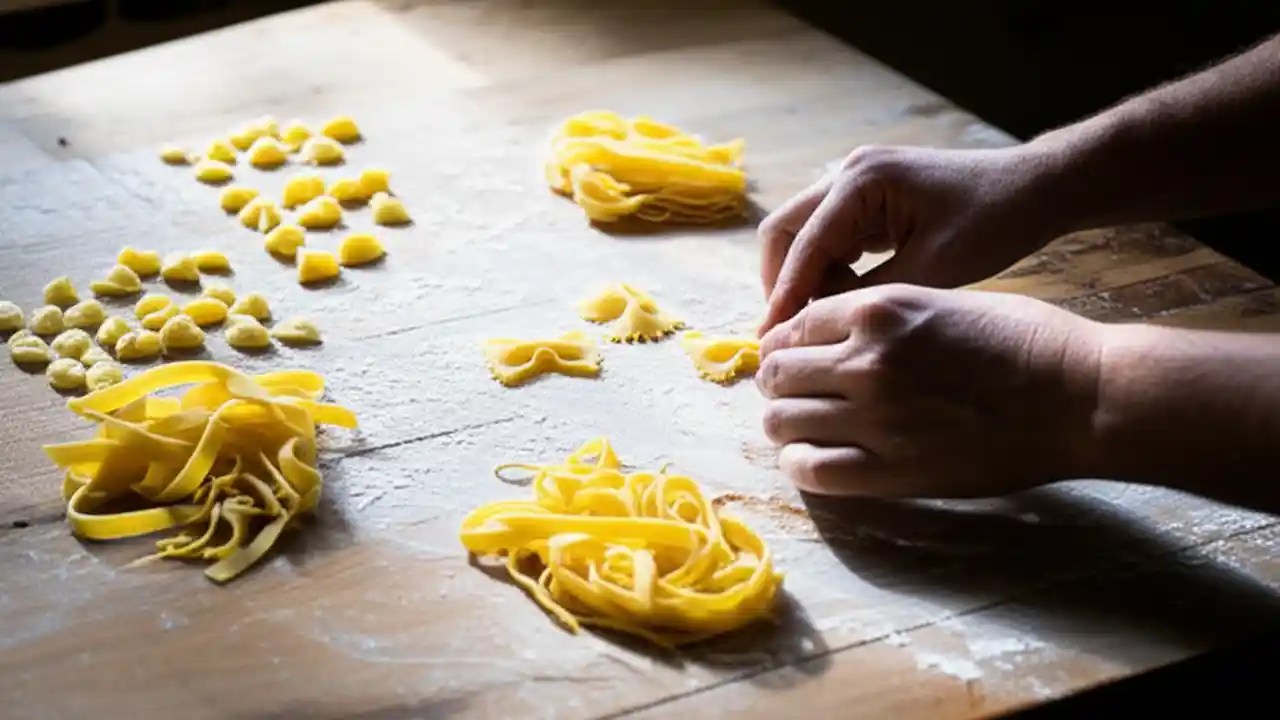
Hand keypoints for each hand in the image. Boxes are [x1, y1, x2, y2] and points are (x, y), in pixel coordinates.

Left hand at [756, 284, 1102, 497]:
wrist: (1081, 395)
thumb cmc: (1025, 341)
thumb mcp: (942, 301)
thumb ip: (881, 316)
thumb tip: (829, 336)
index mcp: (878, 310)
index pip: (793, 326)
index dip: (785, 343)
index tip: (791, 357)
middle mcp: (865, 360)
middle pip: (777, 373)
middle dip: (777, 382)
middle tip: (792, 393)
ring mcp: (875, 417)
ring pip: (781, 421)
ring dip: (782, 423)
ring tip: (798, 426)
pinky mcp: (893, 469)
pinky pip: (812, 469)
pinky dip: (797, 464)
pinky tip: (807, 459)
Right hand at [757, 144, 1066, 335]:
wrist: (1035, 188)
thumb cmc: (994, 222)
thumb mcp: (933, 268)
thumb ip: (870, 293)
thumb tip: (818, 325)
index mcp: (862, 179)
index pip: (805, 243)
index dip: (786, 293)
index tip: (772, 337)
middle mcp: (849, 172)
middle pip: (785, 230)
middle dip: (781, 281)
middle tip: (786, 332)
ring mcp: (857, 183)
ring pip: (804, 235)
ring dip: (804, 277)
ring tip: (816, 323)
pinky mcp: (870, 199)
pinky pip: (831, 237)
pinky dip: (828, 269)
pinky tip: (844, 301)